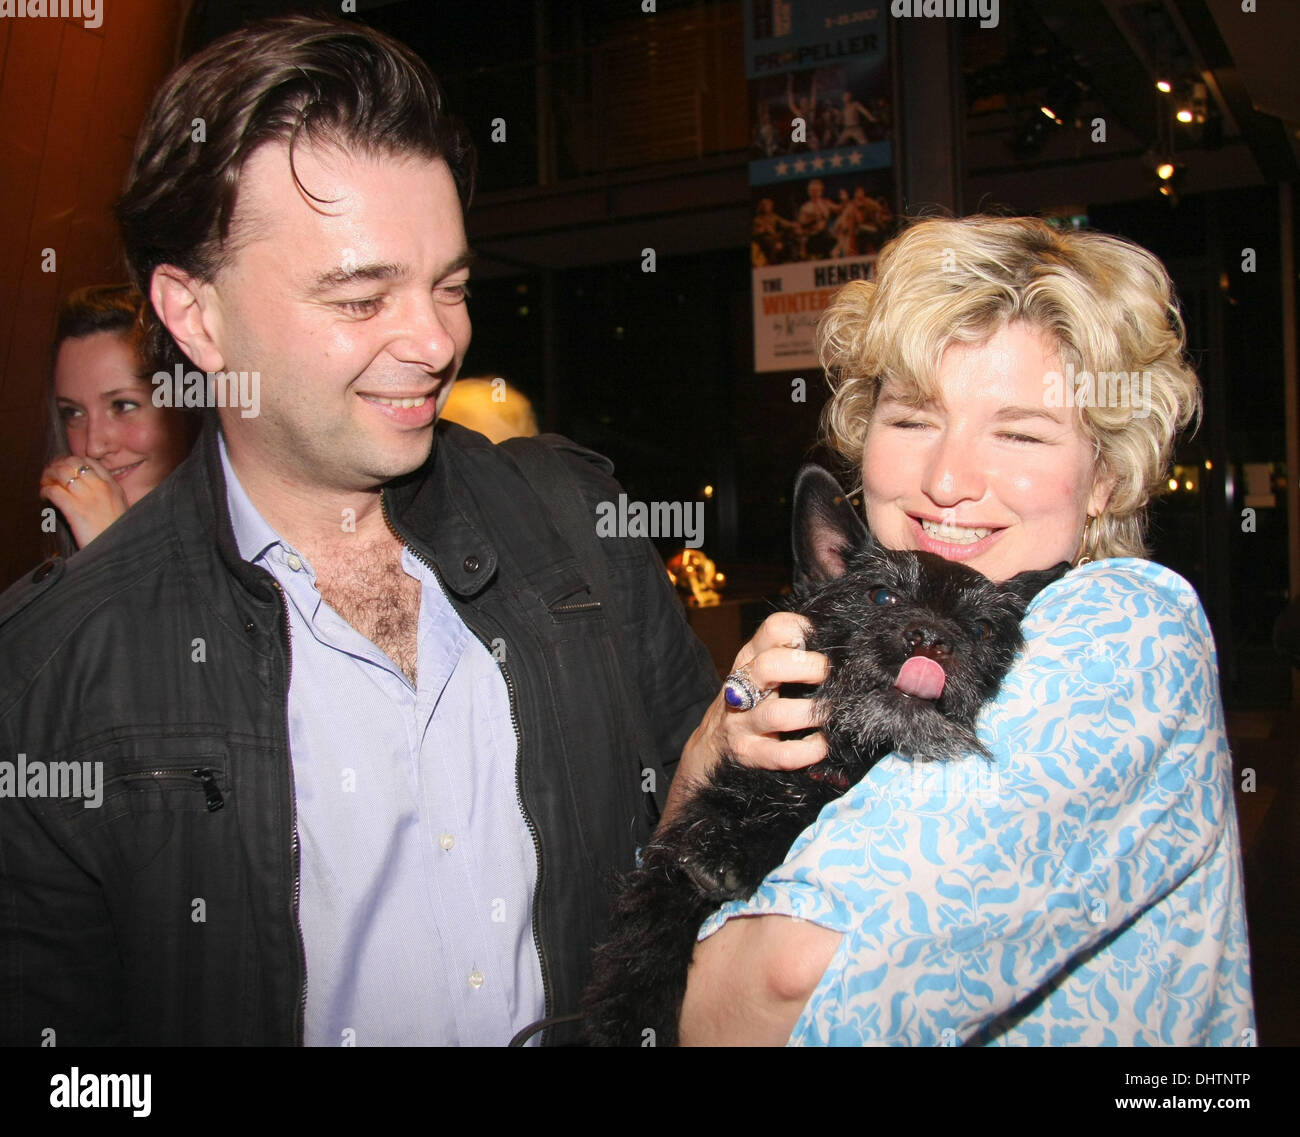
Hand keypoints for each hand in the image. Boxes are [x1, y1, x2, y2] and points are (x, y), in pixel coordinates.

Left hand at [39, 455, 128, 548]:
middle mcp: (101, 487)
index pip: (89, 462)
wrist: (118, 551)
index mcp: (113, 486)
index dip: (72, 462)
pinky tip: (44, 497)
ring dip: (47, 477)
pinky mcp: (75, 510)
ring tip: (44, 484)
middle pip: (73, 463)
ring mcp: (88, 498)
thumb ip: (107, 494)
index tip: (64, 468)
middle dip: (57, 466)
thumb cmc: (117, 533)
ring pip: (61, 473)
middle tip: (49, 475)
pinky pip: (54, 491)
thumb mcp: (120, 508)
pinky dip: (45, 491)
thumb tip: (86, 487)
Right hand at [665, 613, 829, 824]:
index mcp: (749, 658)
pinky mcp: (749, 754)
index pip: (774, 629)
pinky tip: (822, 745)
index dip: (803, 630)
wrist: (709, 748)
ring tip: (832, 713)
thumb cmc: (748, 704)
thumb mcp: (758, 673)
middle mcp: (742, 687)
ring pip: (776, 714)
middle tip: (830, 676)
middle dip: (808, 668)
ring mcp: (742, 722)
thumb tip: (837, 645)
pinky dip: (808, 750)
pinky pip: (781, 755)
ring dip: (811, 713)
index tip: (823, 643)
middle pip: (770, 666)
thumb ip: (787, 656)